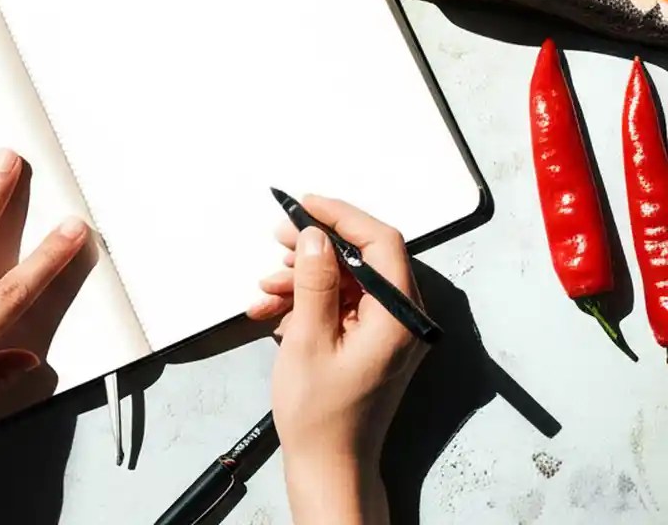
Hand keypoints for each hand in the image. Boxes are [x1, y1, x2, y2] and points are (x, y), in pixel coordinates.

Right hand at [246, 195, 428, 524]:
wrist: (328, 465)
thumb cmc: (320, 415)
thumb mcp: (308, 339)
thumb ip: (316, 281)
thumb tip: (317, 236)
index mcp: (399, 317)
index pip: (382, 243)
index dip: (343, 215)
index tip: (306, 205)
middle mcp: (404, 320)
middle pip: (365, 259)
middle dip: (317, 248)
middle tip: (278, 241)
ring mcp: (389, 333)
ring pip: (348, 282)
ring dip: (305, 279)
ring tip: (266, 290)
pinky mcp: (372, 344)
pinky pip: (343, 306)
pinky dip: (309, 303)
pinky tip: (274, 313)